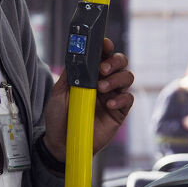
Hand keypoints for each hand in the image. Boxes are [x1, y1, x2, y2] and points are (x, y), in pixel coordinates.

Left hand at [43, 38, 134, 159]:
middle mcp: (104, 82)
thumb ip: (70, 74)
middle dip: (114, 61)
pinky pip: (128, 99)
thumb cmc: (59, 116)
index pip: (102, 55)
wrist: (61, 142)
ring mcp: (113, 96)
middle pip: (120, 63)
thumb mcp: (59, 92)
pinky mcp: (119, 112)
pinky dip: (121, 98)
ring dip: (117, 79)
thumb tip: (77, 54)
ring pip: (127, 77)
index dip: (105, 47)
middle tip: (103, 69)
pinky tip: (109, 104)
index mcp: (90, 74)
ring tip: (101, 88)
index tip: (103, 44)